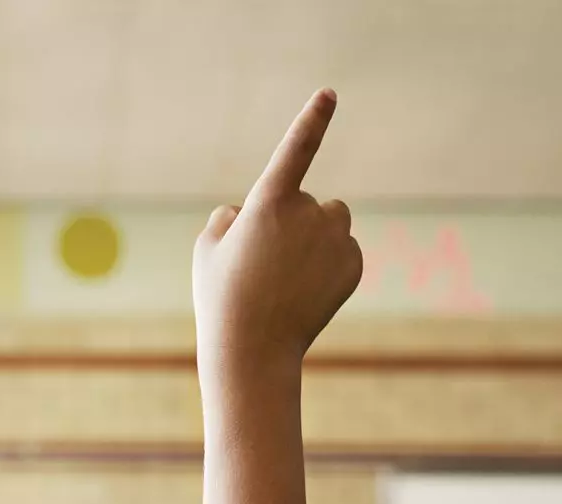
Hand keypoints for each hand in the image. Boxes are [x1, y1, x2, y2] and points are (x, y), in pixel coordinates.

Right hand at [191, 90, 361, 387]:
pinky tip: (305, 293)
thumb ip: (227, 218)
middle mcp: (309, 213)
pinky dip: (329, 266)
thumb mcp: (207, 250)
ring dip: (316, 238)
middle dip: (294, 222)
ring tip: (288, 279)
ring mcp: (336, 239)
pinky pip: (344, 250)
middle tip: (266, 265)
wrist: (254, 352)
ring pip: (331, 222)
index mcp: (269, 203)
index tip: (329, 94)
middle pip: (310, 201)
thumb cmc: (222, 297)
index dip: (312, 120)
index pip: (295, 150)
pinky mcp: (354, 264)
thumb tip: (248, 213)